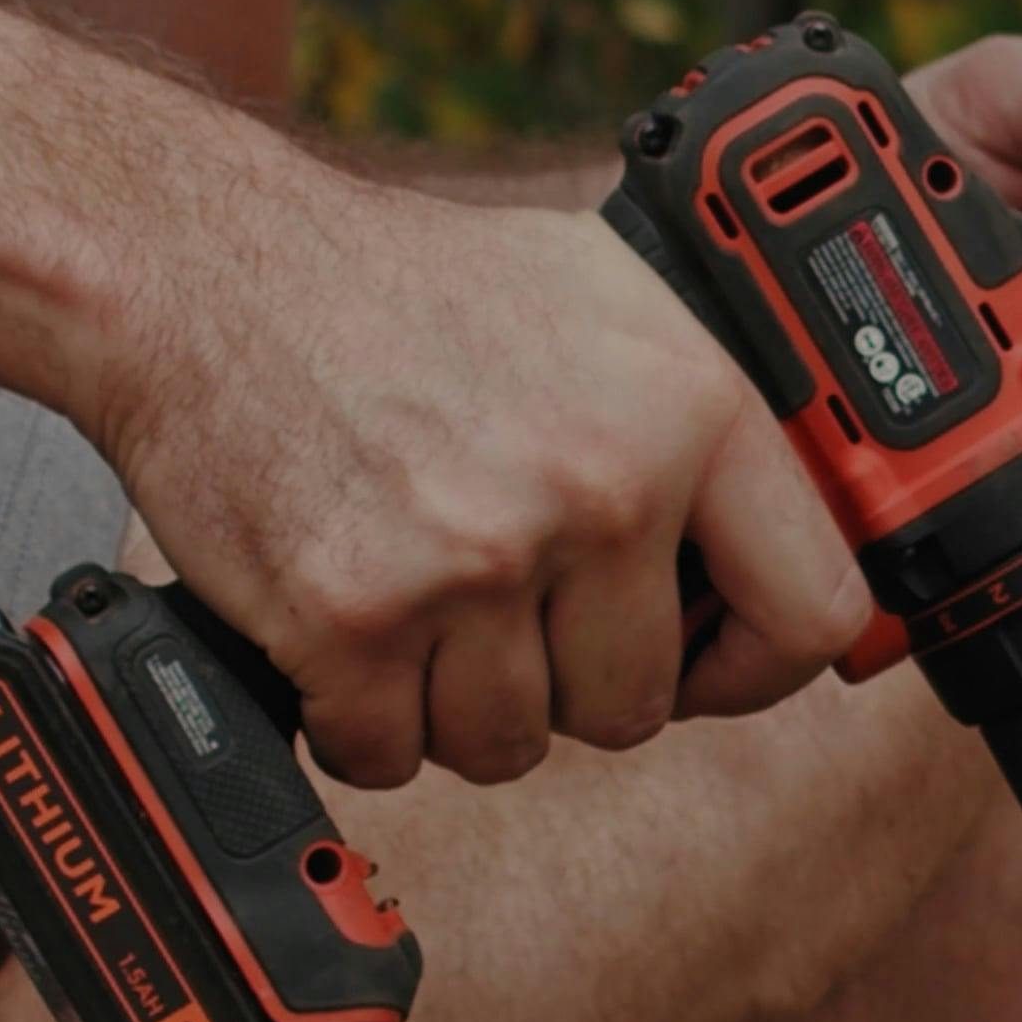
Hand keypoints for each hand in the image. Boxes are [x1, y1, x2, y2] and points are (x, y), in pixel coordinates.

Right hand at [96, 177, 868, 788]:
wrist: (205, 268)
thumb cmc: (403, 289)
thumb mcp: (604, 298)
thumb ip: (703, 419)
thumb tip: (785, 530)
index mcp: (689, 411)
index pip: (816, 614)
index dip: (760, 665)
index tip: (708, 662)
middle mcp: (599, 487)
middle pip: (637, 707)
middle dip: (569, 680)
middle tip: (507, 603)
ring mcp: (477, 557)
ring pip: (512, 744)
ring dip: (459, 703)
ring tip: (422, 597)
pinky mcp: (354, 615)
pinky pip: (392, 753)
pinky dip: (361, 717)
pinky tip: (350, 626)